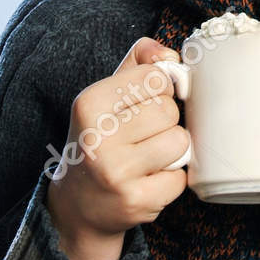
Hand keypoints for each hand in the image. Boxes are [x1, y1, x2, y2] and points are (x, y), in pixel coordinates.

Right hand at [45, 37, 191, 259]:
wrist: (79, 206)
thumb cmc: (101, 140)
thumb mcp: (106, 97)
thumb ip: (138, 64)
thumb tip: (169, 53)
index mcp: (89, 104)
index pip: (155, 77)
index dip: (158, 91)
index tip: (139, 107)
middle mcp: (97, 137)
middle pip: (169, 110)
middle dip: (164, 123)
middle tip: (141, 137)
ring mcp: (115, 172)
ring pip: (180, 141)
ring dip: (171, 151)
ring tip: (146, 159)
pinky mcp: (135, 200)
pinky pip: (181, 178)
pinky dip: (170, 180)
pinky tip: (146, 182)